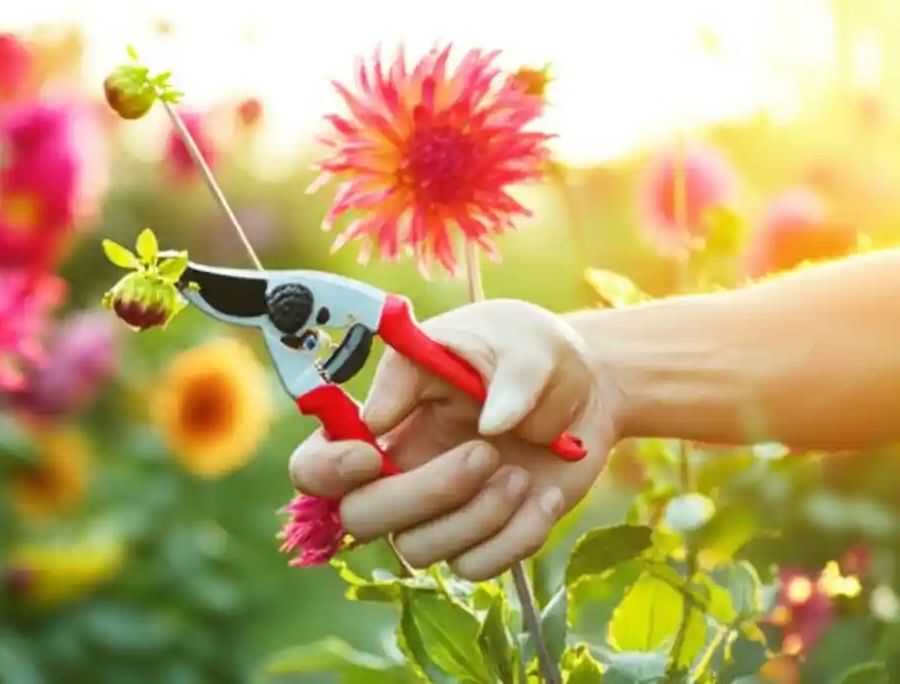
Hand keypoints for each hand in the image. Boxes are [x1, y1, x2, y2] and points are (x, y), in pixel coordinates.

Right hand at [287, 299, 621, 580]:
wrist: (589, 385)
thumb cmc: (527, 349)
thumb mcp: (505, 337)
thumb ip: (467, 366)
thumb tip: (430, 421)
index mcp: (382, 421)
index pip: (315, 466)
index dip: (325, 471)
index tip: (368, 455)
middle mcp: (400, 471)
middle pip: (361, 519)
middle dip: (423, 493)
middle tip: (485, 454)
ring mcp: (439, 511)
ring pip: (418, 550)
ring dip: (477, 515)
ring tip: (522, 471)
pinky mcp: (482, 537)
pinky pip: (475, 567)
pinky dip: (515, 537)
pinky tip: (543, 494)